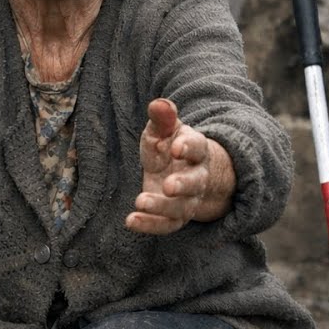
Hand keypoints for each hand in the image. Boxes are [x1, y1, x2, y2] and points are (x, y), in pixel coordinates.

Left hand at [126, 98, 235, 234]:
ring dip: (162, 207)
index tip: (176, 148)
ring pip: (181, 208)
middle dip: (184, 185)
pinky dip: (150, 225)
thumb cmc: (169, 147)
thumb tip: (158, 103)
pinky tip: (131, 220)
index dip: (188, 147)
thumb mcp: (165, 131)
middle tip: (169, 186)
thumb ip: (162, 119)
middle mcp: (197, 177)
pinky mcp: (175, 217)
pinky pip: (166, 225)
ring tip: (140, 201)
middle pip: (196, 183)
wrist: (180, 173)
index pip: (197, 148)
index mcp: (197, 151)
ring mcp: (188, 200)